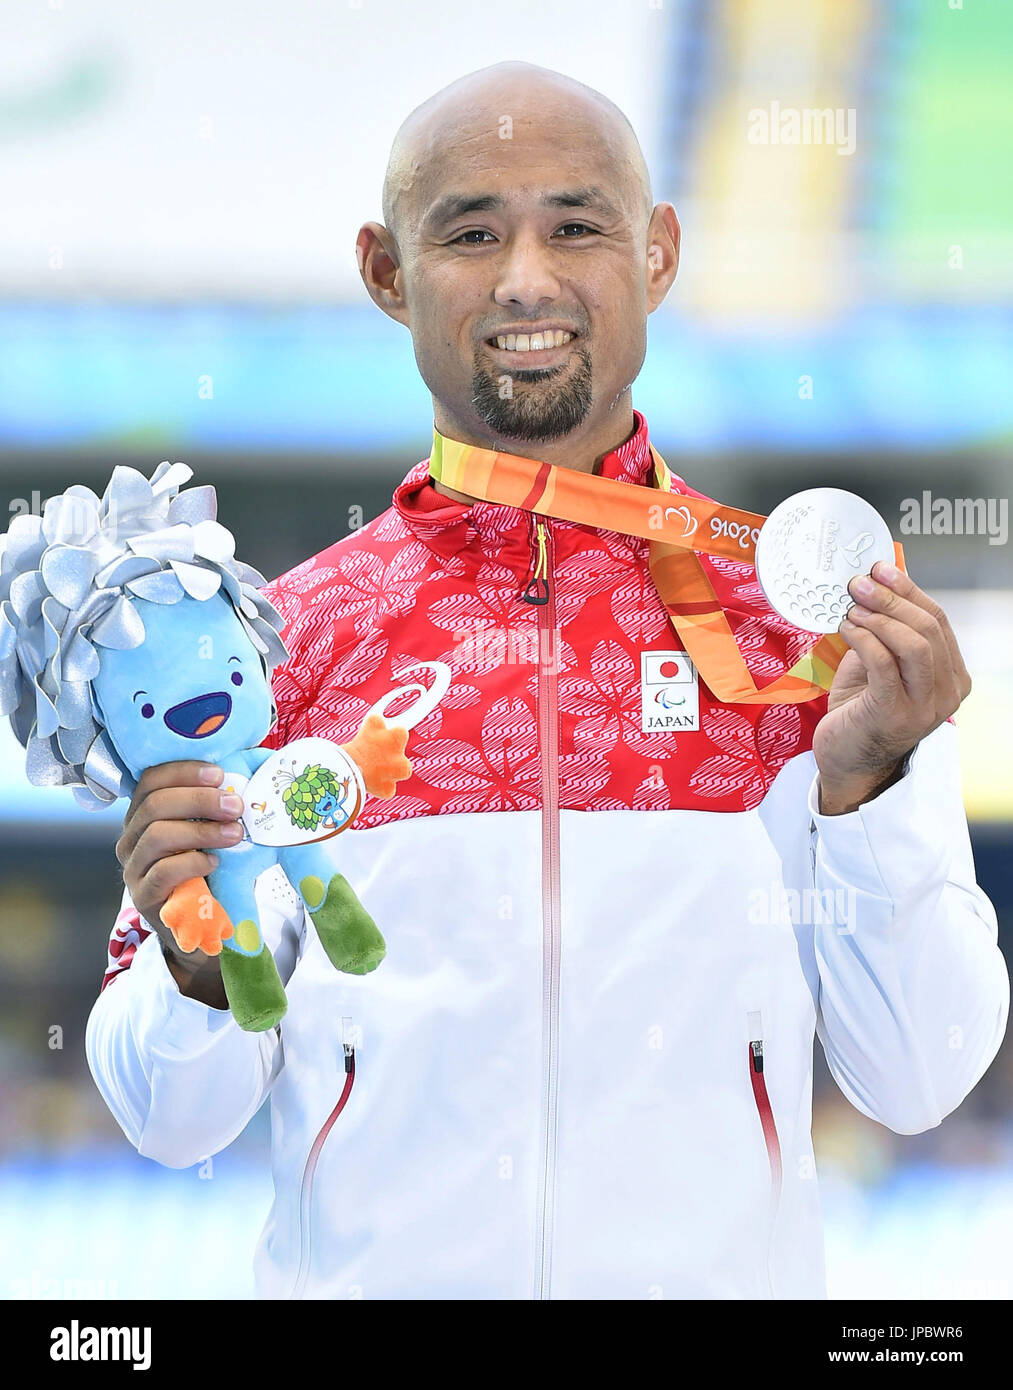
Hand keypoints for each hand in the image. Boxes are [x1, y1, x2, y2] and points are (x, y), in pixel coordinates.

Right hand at [116, 760, 244, 958]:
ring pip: (157, 836)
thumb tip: (241, 779)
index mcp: (143, 815)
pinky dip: (192, 863)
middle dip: (200, 800)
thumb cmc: (206, 870)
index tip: (220, 774)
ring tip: (234, 834)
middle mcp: (131, 838)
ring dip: (202, 831)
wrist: (199, 924)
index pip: (151, 780)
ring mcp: (133, 868)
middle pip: (154, 805)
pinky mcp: (143, 897)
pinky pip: (162, 873)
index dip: (184, 772)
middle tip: (235, 806)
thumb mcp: (206, 833)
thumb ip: (212, 808)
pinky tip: (214, 863)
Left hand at [813, 561, 970, 813]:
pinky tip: (846, 628)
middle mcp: (946, 692)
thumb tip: (874, 585)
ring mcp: (924, 706)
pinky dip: (865, 638)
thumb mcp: (879, 665)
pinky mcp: (894, 714)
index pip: (938, 621)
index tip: (880, 569)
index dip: (909, 590)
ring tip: (852, 608)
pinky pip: (884, 663)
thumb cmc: (860, 711)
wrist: (846, 761)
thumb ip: (885, 632)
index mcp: (951, 676)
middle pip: (929, 628)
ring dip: (881, 618)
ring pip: (915, 644)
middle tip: (859, 583)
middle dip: (892, 598)